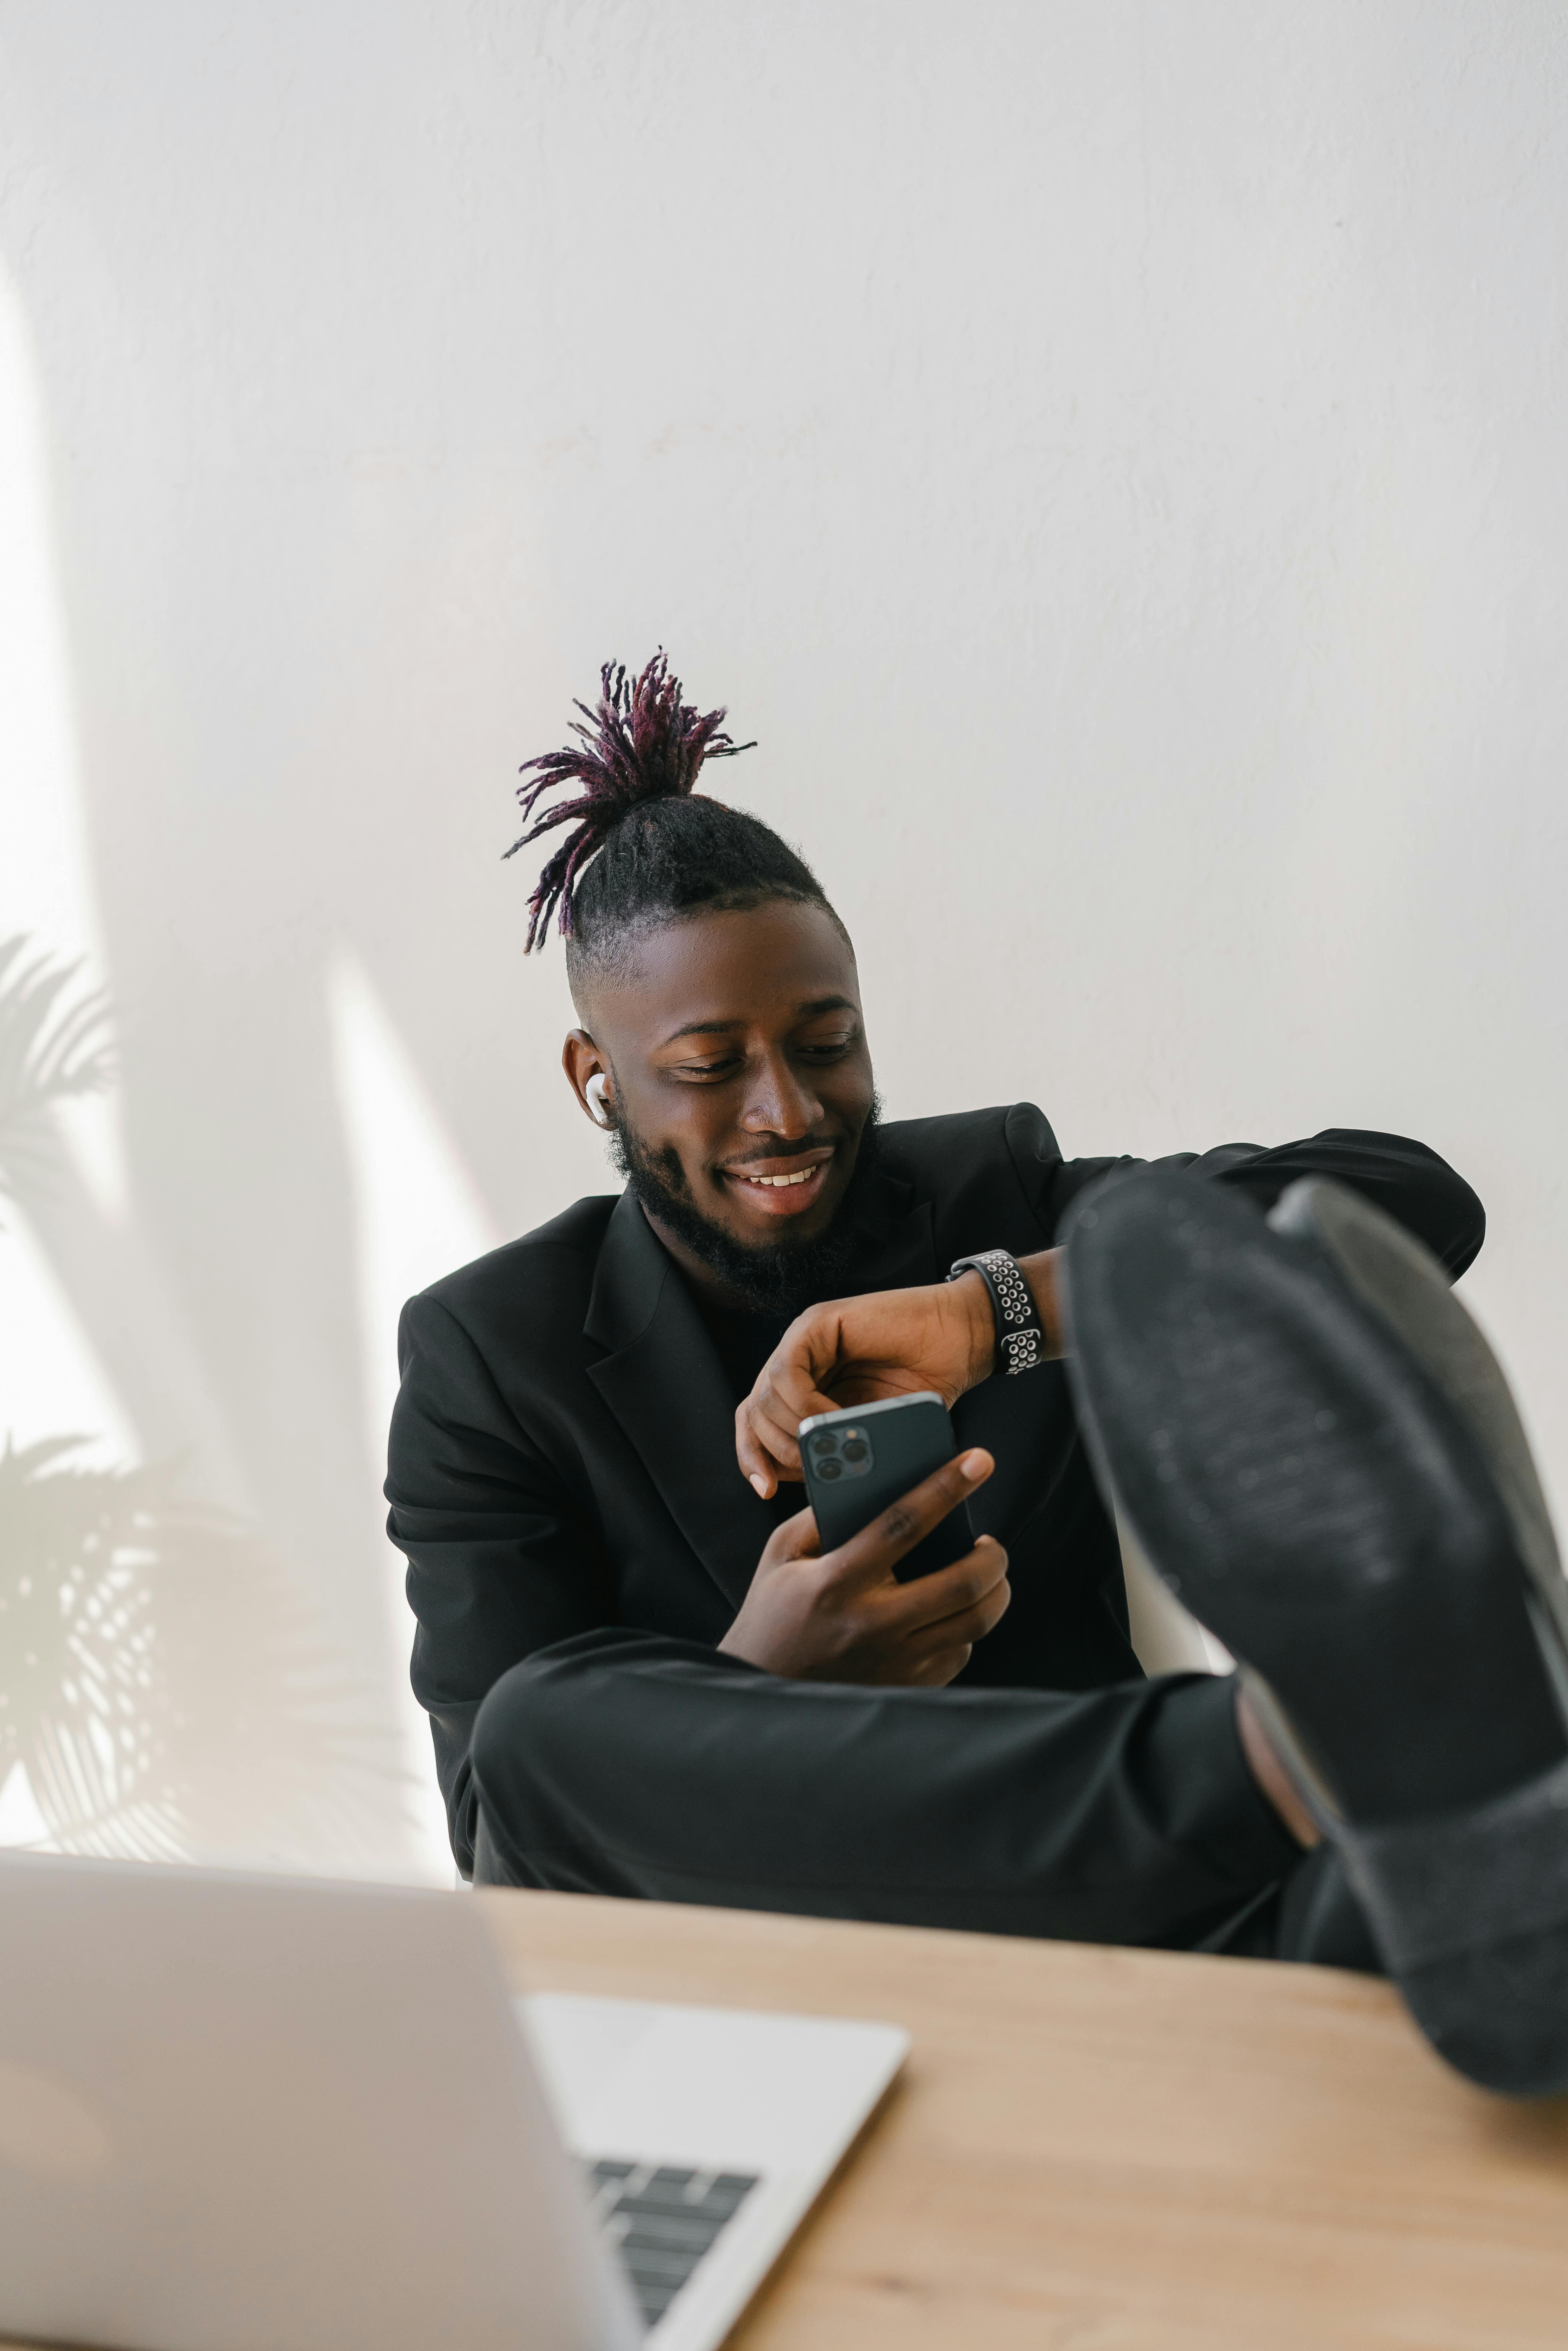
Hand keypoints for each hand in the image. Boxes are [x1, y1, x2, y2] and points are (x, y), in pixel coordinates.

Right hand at [718, 1449, 1008, 1685]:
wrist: (765, 1686)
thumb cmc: (774, 1609)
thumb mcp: (783, 1553)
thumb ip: (823, 1516)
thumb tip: (875, 1480)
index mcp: (836, 1582)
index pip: (903, 1525)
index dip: (946, 1487)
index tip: (979, 1461)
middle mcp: (870, 1625)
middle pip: (961, 1584)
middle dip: (992, 1556)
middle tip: (989, 1542)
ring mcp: (894, 1662)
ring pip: (974, 1622)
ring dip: (994, 1591)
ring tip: (984, 1573)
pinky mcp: (908, 1686)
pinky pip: (960, 1651)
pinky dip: (966, 1626)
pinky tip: (951, 1612)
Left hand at [735, 1250, 1062, 1496]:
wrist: (963, 1338)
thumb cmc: (926, 1383)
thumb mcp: (872, 1431)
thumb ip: (837, 1448)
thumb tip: (807, 1482)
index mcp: (805, 1385)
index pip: (756, 1423)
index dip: (754, 1458)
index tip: (767, 1490)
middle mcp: (796, 1360)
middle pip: (754, 1413)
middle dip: (775, 1451)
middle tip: (812, 1469)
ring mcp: (803, 1340)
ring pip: (764, 1395)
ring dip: (793, 1432)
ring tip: (830, 1448)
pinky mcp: (816, 1324)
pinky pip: (787, 1373)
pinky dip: (805, 1405)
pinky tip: (834, 1420)